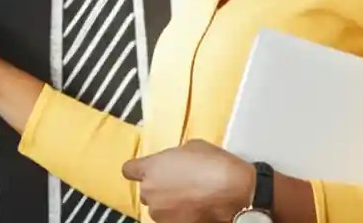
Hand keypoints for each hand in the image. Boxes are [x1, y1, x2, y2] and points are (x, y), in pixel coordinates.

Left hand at [122, 140, 254, 221]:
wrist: (233, 191)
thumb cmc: (214, 164)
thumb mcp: (193, 146)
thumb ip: (176, 156)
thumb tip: (177, 162)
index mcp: (151, 168)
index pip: (129, 170)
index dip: (139, 170)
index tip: (148, 170)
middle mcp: (150, 192)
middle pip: (147, 190)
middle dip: (160, 188)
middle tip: (181, 183)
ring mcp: (160, 213)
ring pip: (160, 208)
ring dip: (170, 204)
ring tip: (192, 198)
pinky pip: (172, 220)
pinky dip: (181, 216)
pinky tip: (197, 209)